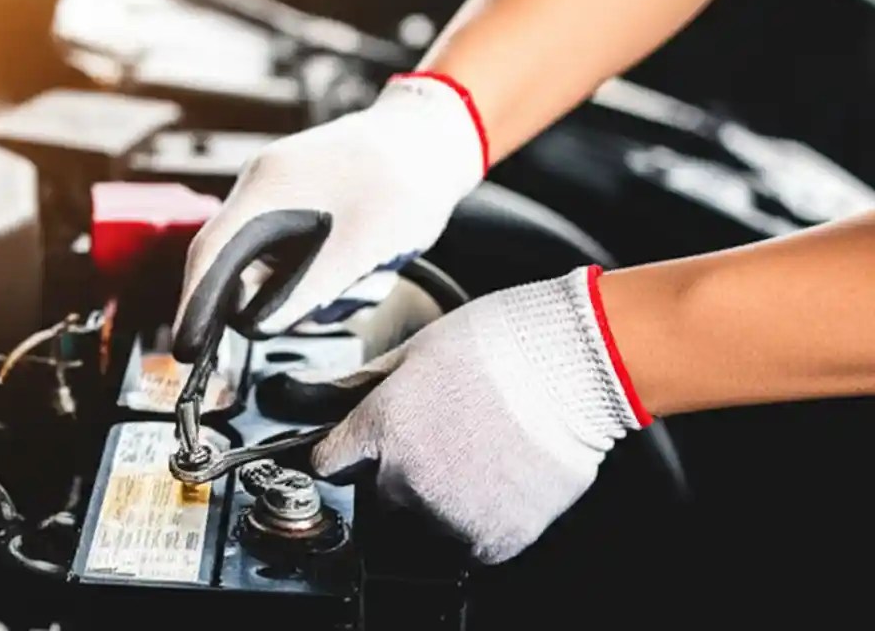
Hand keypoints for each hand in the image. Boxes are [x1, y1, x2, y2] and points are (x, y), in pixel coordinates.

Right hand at [171, 73, 487, 360]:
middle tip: (317, 313)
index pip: (210, 255)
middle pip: (238, 269)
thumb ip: (307, 289)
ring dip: (320, 292)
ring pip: (275, 274)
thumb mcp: (361, 245)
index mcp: (266, 189)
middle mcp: (263, 193)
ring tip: (370, 276)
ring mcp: (282, 202)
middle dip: (280, 302)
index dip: (193, 306)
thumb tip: (258, 327)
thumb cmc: (405, 176)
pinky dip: (331, 278)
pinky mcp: (303, 213)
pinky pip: (297, 262)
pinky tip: (369, 267)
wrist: (436, 136)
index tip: (185, 350)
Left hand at [304, 266, 652, 563]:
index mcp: (381, 428)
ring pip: (424, 521)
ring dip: (441, 497)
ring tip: (479, 451)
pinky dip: (480, 519)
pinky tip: (499, 476)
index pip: (330, 462)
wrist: (575, 364)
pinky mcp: (495, 538)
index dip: (345, 451)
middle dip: (400, 470)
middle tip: (445, 435)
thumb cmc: (500, 344)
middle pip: (379, 493)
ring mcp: (451, 513)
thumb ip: (359, 385)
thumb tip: (312, 394)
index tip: (358, 448)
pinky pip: (469, 543)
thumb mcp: (414, 350)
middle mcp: (407, 477)